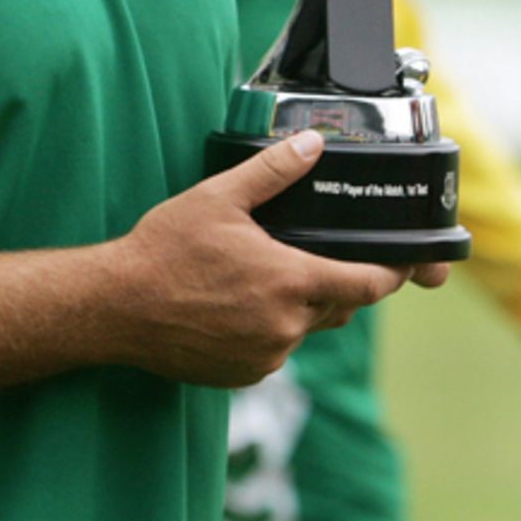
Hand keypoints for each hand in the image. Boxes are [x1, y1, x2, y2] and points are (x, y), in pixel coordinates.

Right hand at [109, 130, 448, 388]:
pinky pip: (273, 350)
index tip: (403, 265)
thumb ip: (272, 171)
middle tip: (316, 256)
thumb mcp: (218, 198)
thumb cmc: (164, 250)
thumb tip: (312, 144)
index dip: (391, 275)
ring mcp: (264, 357)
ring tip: (261, 277)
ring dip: (297, 307)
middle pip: (338, 307)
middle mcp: (285, 328)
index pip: (367, 286)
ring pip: (304, 330)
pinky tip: (238, 305)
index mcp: (289, 282)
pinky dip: (268, 329)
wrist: (116, 306)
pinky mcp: (243, 375)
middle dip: (337, 283)